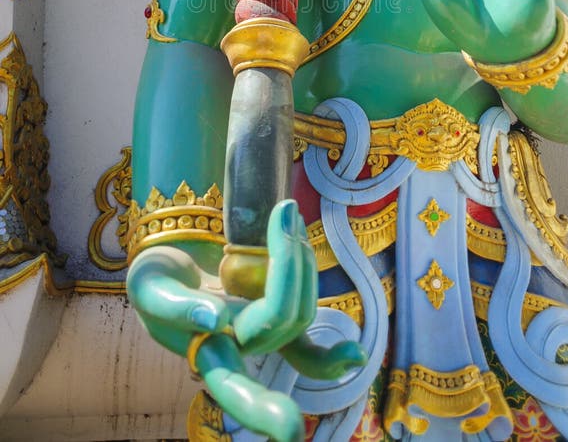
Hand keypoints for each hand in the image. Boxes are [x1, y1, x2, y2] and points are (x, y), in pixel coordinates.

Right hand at [127, 200, 364, 441]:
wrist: (173, 259)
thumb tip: (215, 317)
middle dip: (290, 265)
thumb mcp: (150, 287)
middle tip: (285, 211)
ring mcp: (265, 334)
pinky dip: (331, 346)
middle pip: (281, 321)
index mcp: (206, 350)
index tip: (291, 429)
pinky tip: (354, 357)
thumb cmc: (156, 279)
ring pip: (301, 313)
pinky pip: (309, 328)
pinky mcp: (280, 315)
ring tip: (289, 216)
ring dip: (304, 262)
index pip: (233, 387)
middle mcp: (240, 349)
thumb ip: (177, 306)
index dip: (259, 410)